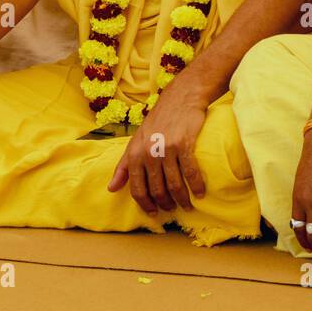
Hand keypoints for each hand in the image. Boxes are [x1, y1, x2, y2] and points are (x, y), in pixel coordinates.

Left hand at [108, 79, 209, 213]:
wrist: (180, 98)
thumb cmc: (158, 121)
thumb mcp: (135, 142)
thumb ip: (123, 166)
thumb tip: (111, 189)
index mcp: (135, 154)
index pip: (137, 188)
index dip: (146, 204)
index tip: (154, 212)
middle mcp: (149, 153)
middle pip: (157, 189)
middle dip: (165, 204)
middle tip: (172, 209)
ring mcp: (166, 149)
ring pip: (174, 184)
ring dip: (181, 199)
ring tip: (186, 205)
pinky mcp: (184, 145)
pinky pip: (191, 172)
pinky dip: (196, 186)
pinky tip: (200, 193)